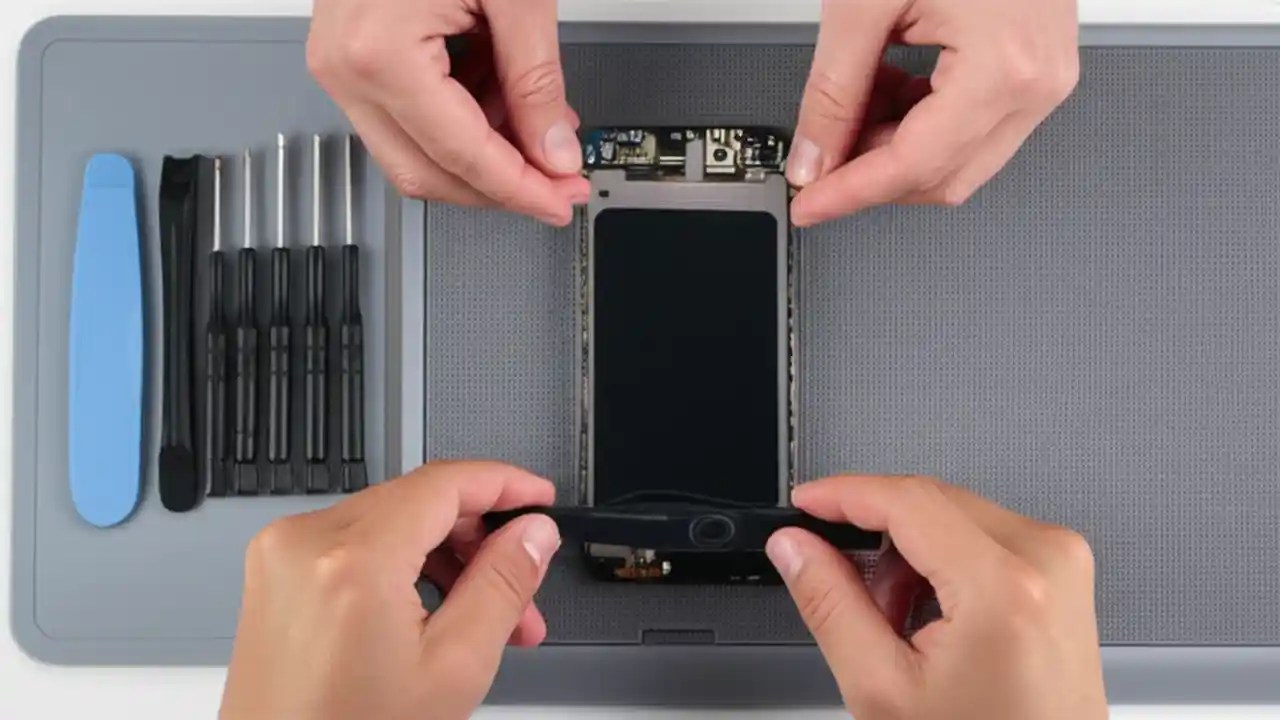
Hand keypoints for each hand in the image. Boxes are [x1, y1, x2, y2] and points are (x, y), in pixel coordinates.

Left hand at [219, 461, 561, 719]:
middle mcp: (305, 542)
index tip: (538, 498)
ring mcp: (282, 555)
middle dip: (481, 541)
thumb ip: (502, 586)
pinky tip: (436, 610)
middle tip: (525, 584)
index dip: (503, 484)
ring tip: (487, 615)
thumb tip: (532, 533)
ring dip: (447, 557)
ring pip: (391, 522)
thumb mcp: (453, 669)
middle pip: (419, 501)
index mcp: (352, 559)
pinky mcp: (276, 573)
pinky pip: (357, 544)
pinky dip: (404, 566)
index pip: (444, 482)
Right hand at [307, 0, 589, 224]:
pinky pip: (405, 117)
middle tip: (559, 180)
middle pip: (426, 173)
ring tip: (536, 118)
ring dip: (481, 153)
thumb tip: (554, 148)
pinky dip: (460, 120)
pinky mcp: (351, 54)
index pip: (460, 154)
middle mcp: (344, 64)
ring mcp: (340, 62)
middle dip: (499, 185)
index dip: (519, 188)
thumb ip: (537, 80)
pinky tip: (501, 98)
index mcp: (379, 50)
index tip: (561, 199)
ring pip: (413, 153)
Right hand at [767, 475, 1105, 719]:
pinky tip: (932, 619)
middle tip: (846, 590)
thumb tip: (796, 547)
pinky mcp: (1062, 571)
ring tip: (899, 625)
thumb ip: (830, 605)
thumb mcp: (884, 689)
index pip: (907, 500)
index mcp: (1004, 587)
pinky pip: (984, 535)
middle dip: (876, 538)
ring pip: (952, 515)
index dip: (843, 494)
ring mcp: (1061, 562)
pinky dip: (943, 564)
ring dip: (909, 555)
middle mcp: (1046, 560)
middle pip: (930, 501)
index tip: (806, 503)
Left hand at [787, 0, 1079, 224]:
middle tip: (819, 156)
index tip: (808, 204)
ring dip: (895, 150)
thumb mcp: (864, 2)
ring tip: (853, 105)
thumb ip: (832, 92)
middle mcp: (1039, 82)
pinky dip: (922, 124)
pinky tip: (887, 90)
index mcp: (1005, 65)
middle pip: (943, 178)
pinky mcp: (1038, 68)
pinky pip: (976, 127)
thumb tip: (812, 157)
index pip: (915, 166)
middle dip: (872, 175)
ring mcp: (1046, 77)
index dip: (851, 194)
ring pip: (960, 161)